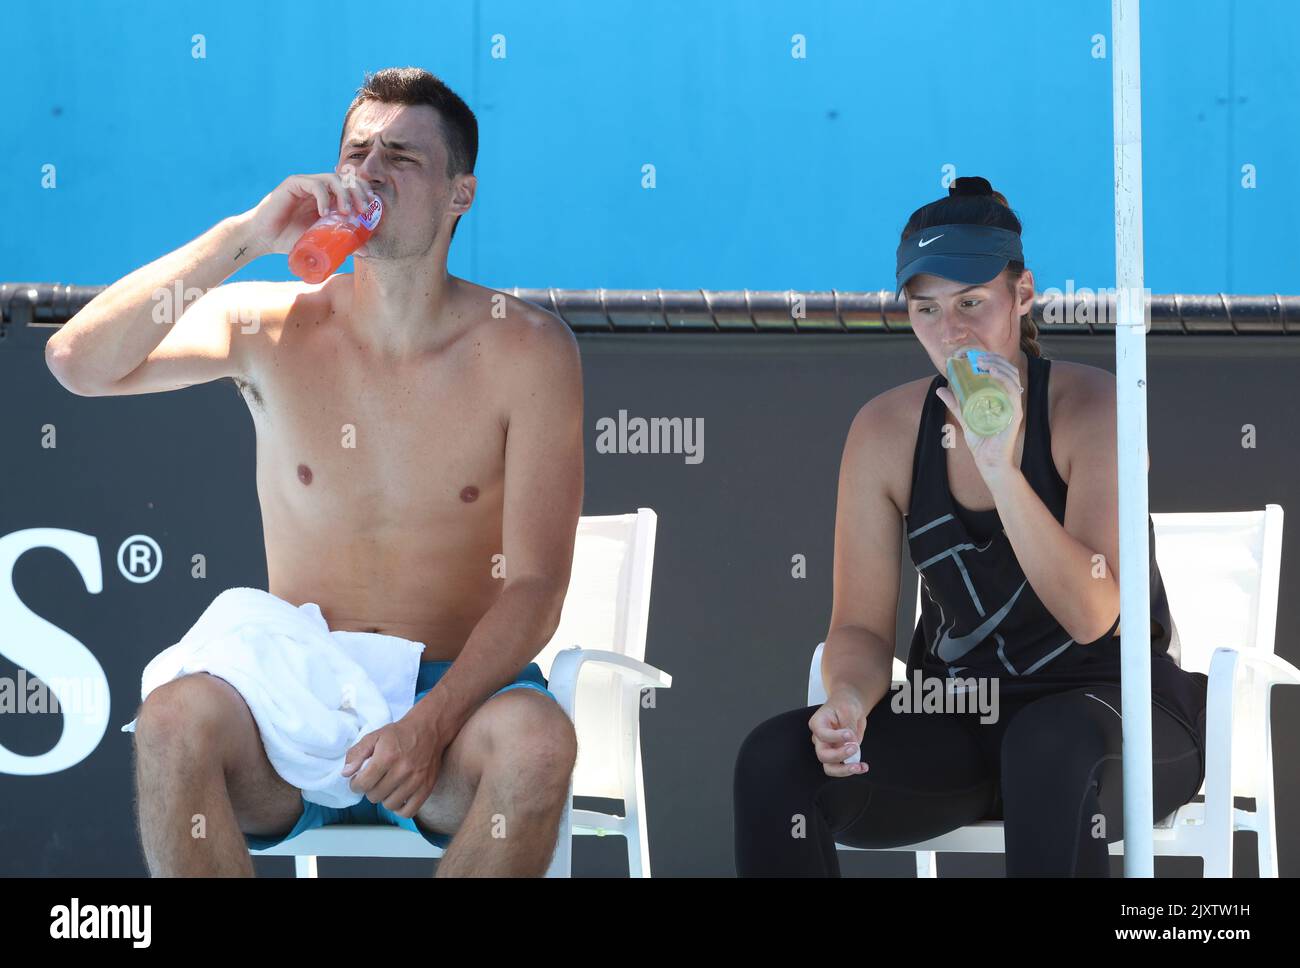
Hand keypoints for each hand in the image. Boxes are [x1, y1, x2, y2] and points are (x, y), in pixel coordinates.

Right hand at [243, 172, 376, 256]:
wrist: (264, 239)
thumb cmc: (292, 240)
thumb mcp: (323, 242)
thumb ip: (343, 242)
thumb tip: (367, 251)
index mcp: (330, 197)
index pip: (353, 186)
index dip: (365, 193)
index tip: (373, 208)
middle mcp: (320, 187)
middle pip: (347, 179)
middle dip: (359, 192)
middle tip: (364, 210)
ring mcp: (307, 183)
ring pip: (333, 179)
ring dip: (344, 194)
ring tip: (346, 212)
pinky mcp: (293, 184)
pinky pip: (314, 184)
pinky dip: (323, 197)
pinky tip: (324, 212)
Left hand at [342, 710, 444, 818]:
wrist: (429, 729)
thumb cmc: (400, 734)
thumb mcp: (374, 737)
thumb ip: (356, 753)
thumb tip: (346, 773)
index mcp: (387, 756)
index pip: (363, 784)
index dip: (355, 784)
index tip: (358, 780)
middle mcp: (403, 770)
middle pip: (375, 796)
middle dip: (370, 790)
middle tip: (374, 781)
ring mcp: (416, 780)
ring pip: (390, 805)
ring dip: (384, 798)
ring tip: (386, 788)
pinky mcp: (427, 787)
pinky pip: (409, 811)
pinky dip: (400, 809)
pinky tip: (397, 798)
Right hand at [808, 693, 867, 777]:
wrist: (851, 706)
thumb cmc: (845, 704)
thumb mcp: (848, 709)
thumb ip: (848, 727)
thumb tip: (851, 743)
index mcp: (818, 723)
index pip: (822, 735)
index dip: (835, 737)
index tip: (849, 734)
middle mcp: (820, 739)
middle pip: (823, 755)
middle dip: (839, 756)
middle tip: (854, 748)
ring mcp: (829, 748)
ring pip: (830, 767)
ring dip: (844, 770)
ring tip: (858, 766)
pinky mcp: (839, 754)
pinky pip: (842, 767)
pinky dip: (854, 769)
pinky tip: (863, 766)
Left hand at [935, 351, 1023, 483]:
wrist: (989, 462)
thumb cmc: (981, 442)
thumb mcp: (964, 417)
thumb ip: (955, 403)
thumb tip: (940, 388)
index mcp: (1002, 397)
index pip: (1002, 371)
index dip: (991, 359)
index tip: (974, 355)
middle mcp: (1010, 399)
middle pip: (1008, 370)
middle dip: (993, 359)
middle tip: (976, 357)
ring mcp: (1014, 406)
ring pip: (1012, 377)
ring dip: (997, 365)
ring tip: (981, 362)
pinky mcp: (1015, 414)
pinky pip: (1013, 391)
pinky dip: (1003, 379)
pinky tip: (991, 373)